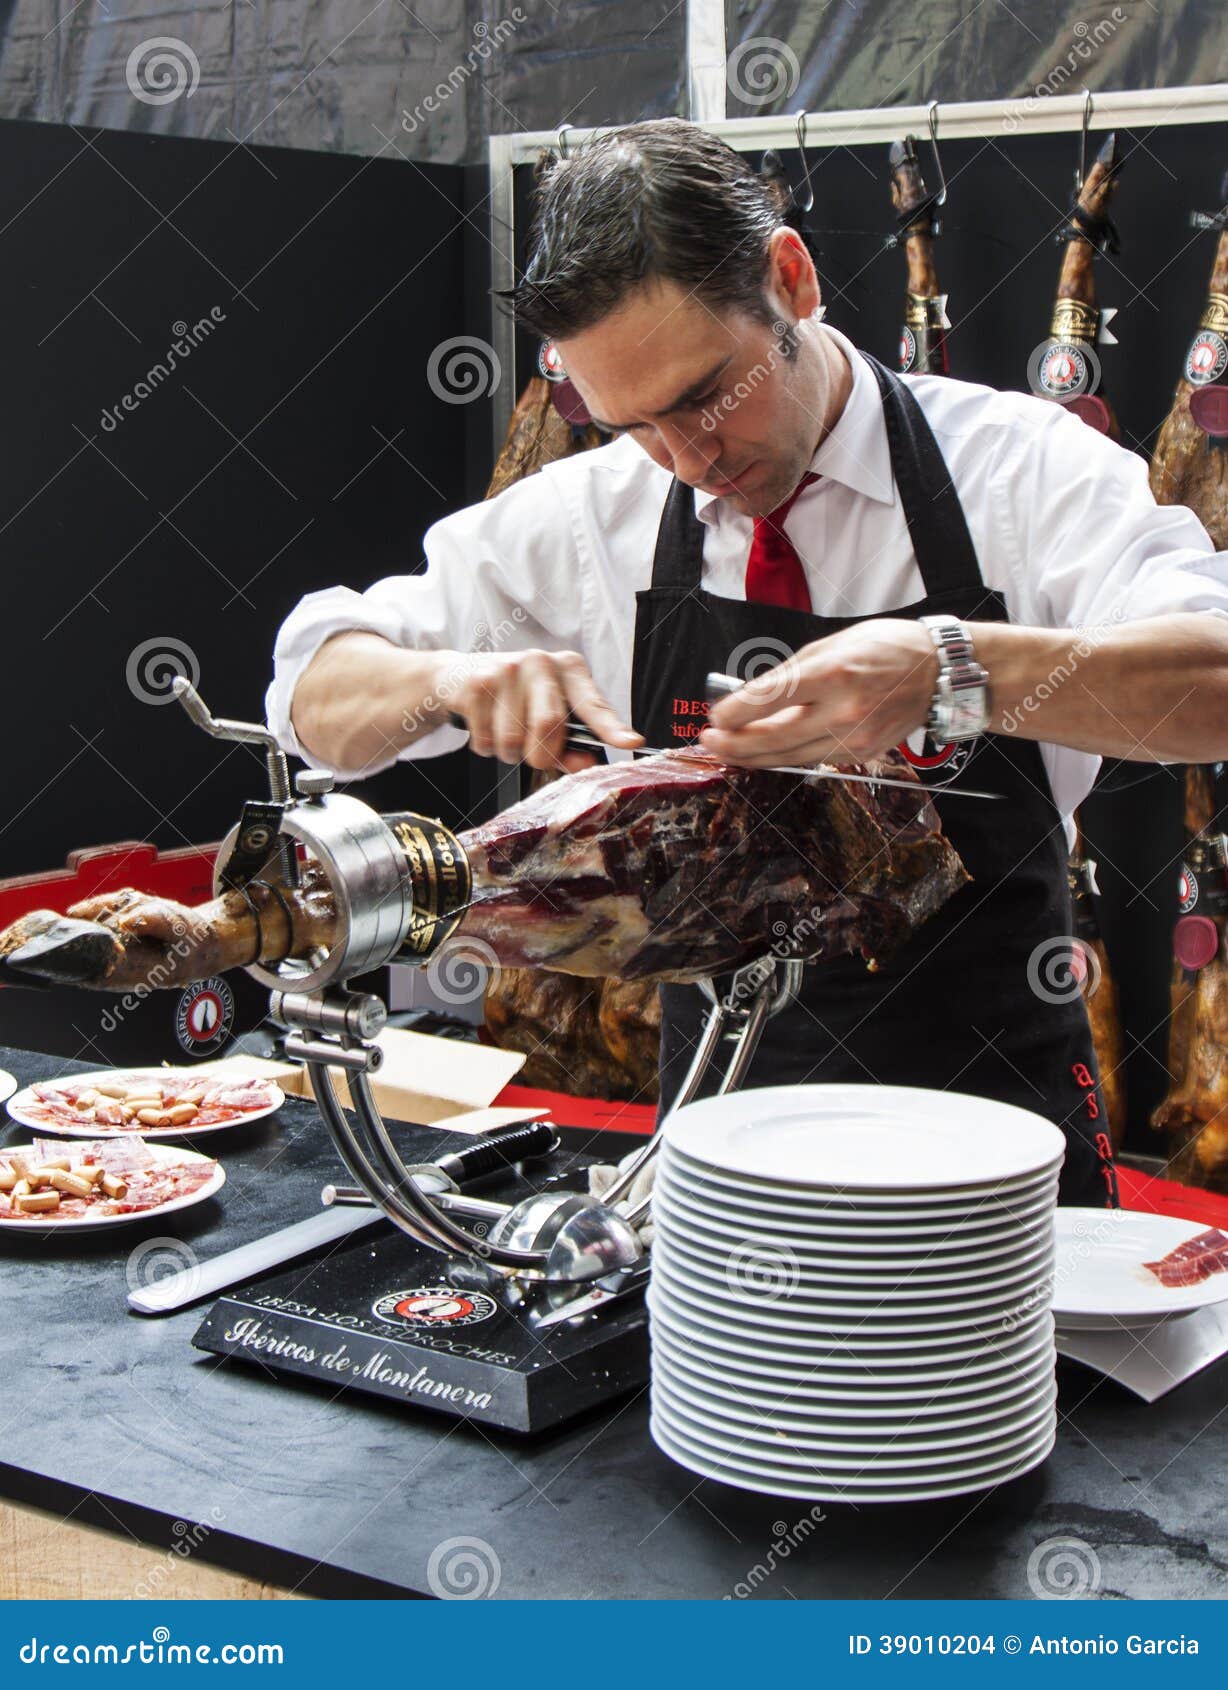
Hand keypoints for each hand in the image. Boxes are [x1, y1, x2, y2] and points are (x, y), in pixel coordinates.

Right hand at [444, 648, 643, 771]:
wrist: (459, 676)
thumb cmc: (516, 699)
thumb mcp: (548, 716)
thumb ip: (571, 745)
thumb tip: (586, 767)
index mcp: (569, 669)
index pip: (594, 705)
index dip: (612, 728)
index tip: (631, 741)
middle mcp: (541, 663)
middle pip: (549, 726)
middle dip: (541, 756)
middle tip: (534, 757)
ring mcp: (507, 669)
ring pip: (513, 741)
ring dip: (509, 754)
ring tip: (504, 734)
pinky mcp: (477, 684)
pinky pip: (485, 741)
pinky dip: (485, 747)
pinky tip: (485, 727)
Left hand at [700, 619, 938, 766]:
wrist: (937, 672)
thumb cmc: (884, 648)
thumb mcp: (831, 644)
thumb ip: (791, 673)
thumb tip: (752, 697)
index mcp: (832, 673)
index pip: (770, 699)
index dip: (735, 712)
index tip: (715, 716)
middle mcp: (843, 710)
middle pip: (774, 738)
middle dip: (734, 743)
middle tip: (709, 740)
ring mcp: (854, 737)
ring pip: (790, 757)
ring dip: (753, 756)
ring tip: (727, 750)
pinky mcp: (862, 754)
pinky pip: (813, 759)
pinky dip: (785, 757)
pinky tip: (766, 752)